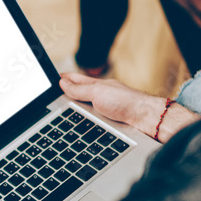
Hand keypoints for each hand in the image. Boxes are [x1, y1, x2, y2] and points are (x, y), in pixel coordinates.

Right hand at [59, 72, 198, 141]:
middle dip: (70, 92)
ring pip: (87, 107)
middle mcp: (102, 96)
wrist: (143, 119)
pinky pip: (93, 119)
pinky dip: (87, 119)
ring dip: (78, 108)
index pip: (77, 79)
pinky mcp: (110, 122)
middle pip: (81, 93)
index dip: (66, 78)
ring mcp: (106, 108)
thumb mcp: (97, 92)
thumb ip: (79, 89)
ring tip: (67, 107)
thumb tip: (63, 83)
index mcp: (97, 85)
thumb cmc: (126, 102)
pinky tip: (84, 122)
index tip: (56, 77)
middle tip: (59, 89)